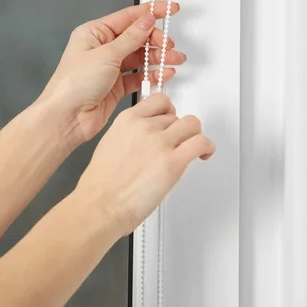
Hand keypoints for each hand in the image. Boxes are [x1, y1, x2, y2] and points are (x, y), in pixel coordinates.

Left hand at [40, 3, 185, 143]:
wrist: (66, 118)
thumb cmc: (74, 84)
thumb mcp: (106, 54)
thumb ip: (131, 38)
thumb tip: (147, 20)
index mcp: (94, 33)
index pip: (128, 17)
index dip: (150, 12)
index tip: (170, 9)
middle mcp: (102, 48)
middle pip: (137, 37)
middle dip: (157, 40)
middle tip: (169, 45)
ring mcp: (110, 67)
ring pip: (140, 57)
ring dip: (159, 57)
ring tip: (175, 59)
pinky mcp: (116, 86)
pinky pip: (139, 76)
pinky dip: (153, 74)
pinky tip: (165, 73)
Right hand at [75, 94, 215, 236]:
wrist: (99, 204)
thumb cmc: (101, 184)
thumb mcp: (111, 144)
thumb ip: (131, 135)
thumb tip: (147, 139)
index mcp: (128, 120)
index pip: (160, 101)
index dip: (169, 111)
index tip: (172, 118)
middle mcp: (145, 127)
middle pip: (176, 116)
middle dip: (179, 130)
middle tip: (179, 143)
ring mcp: (160, 143)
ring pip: (192, 125)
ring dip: (194, 136)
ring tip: (194, 148)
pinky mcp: (173, 162)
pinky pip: (201, 143)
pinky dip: (207, 147)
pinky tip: (204, 154)